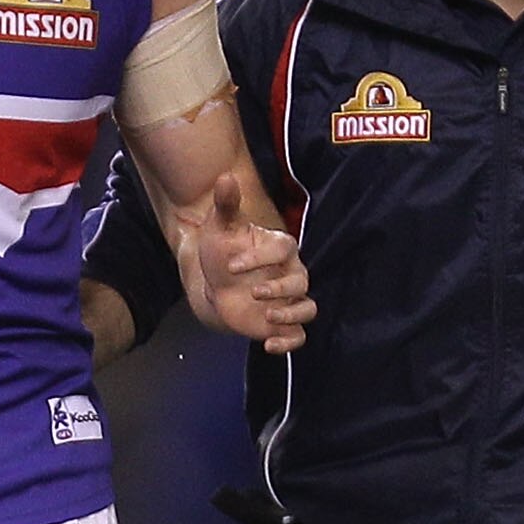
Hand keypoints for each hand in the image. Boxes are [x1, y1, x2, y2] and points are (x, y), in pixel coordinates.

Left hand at [178, 173, 313, 355]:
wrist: (215, 285)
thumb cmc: (221, 254)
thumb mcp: (220, 229)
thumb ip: (226, 205)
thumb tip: (225, 177)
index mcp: (278, 248)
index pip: (283, 249)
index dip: (261, 257)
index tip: (232, 265)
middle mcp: (291, 273)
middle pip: (301, 280)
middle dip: (279, 288)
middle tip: (252, 293)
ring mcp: (289, 300)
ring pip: (308, 308)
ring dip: (291, 314)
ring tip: (267, 317)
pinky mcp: (283, 324)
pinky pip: (300, 335)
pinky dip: (288, 343)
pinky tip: (268, 346)